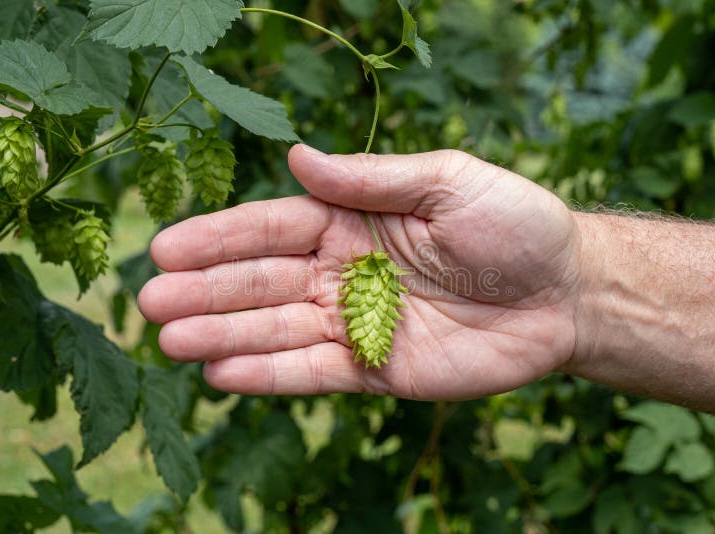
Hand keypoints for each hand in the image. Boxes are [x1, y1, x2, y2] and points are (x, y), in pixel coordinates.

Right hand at [137, 145, 581, 399]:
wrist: (566, 294)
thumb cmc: (514, 225)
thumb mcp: (447, 182)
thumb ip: (371, 179)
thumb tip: (297, 157)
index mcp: (353, 220)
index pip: (272, 227)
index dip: (220, 238)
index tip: (167, 246)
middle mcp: (343, 272)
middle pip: (262, 282)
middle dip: (206, 291)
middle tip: (148, 302)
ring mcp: (357, 323)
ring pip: (278, 330)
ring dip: (223, 335)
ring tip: (170, 341)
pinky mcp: (377, 370)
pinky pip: (315, 372)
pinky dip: (271, 374)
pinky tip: (224, 373)